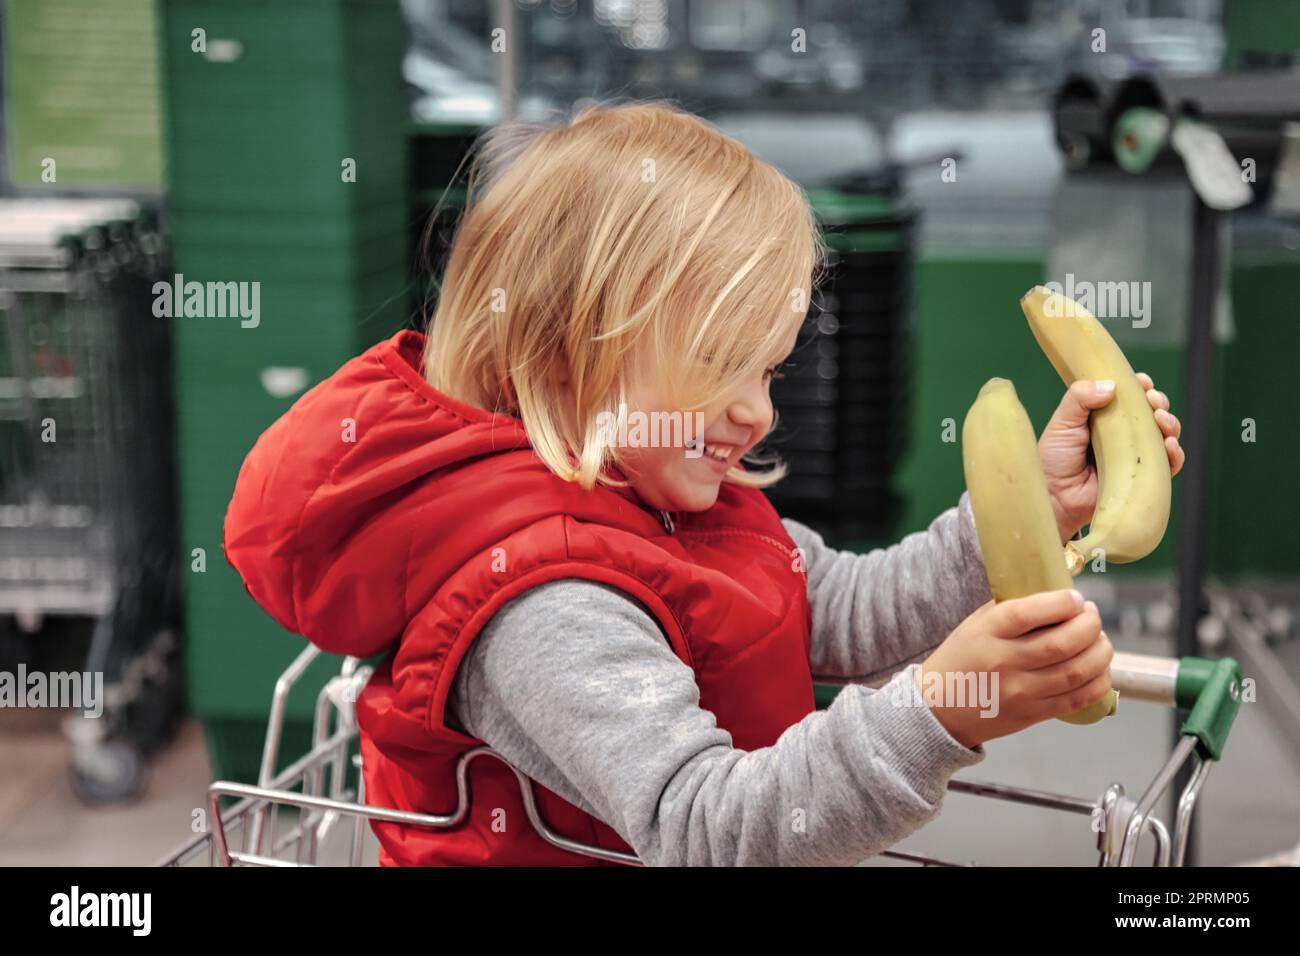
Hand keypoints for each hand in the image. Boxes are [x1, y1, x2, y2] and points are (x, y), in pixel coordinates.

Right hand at [915, 590, 1112, 747]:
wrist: (939, 708)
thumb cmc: (960, 658)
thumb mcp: (975, 625)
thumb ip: (1011, 609)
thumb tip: (1057, 596)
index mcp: (987, 633)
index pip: (1029, 613)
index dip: (1061, 603)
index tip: (1075, 598)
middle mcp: (1004, 662)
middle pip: (1062, 643)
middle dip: (1089, 625)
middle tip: (1091, 616)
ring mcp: (1020, 692)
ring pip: (1076, 672)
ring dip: (1100, 652)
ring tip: (1099, 640)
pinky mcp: (1032, 714)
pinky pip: (1077, 700)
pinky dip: (1098, 683)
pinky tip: (1099, 669)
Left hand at [1038, 372, 1184, 543]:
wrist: (1054, 498)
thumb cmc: (1053, 459)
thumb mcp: (1062, 422)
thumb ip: (1079, 398)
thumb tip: (1112, 385)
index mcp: (1104, 416)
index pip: (1130, 396)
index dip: (1140, 387)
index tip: (1141, 382)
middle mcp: (1123, 435)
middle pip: (1152, 412)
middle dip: (1158, 402)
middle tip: (1152, 401)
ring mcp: (1134, 456)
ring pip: (1165, 435)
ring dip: (1170, 424)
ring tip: (1161, 419)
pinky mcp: (1143, 478)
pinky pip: (1169, 466)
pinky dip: (1175, 454)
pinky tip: (1169, 445)